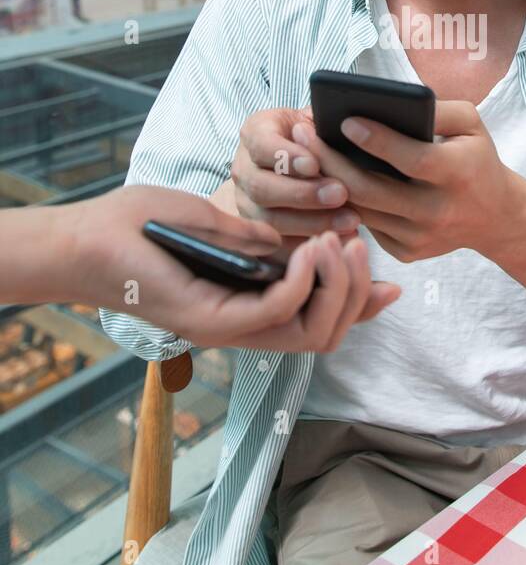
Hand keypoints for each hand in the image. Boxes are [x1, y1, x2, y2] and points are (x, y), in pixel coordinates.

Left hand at [60, 186, 400, 351]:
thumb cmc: (148, 228)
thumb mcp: (224, 228)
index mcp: (251, 305)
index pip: (319, 320)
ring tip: (341, 245)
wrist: (93, 236)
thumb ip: (265, 243)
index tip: (394, 287)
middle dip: (356, 295)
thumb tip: (312, 244)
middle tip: (361, 248)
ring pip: (310, 332)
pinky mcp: (211, 322)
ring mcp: (228, 329)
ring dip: (337, 290)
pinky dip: (304, 282)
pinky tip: (311, 248)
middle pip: (326, 335)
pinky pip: (276, 312)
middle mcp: (245, 326)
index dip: (360, 307)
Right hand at [230, 105, 359, 247]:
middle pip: (262, 187)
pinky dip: (309, 246)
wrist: (286, 165)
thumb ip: (322, 123)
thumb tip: (341, 121)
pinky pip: (277, 246)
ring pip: (270, 220)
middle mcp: (244, 169)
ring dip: (312, 223)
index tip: (315, 163)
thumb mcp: (313, 121)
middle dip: (304, 194)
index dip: (287, 156)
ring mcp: (245, 203)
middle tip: (340, 194)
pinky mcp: (257, 232)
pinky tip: (339, 241)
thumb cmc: (309, 138)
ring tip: (350, 221)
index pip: (262, 144)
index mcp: (255, 133)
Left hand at [291, 101, 515, 263]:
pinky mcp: (407, 252)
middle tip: (302, 132)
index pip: (412, 159)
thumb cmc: (476, 158)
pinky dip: (343, 202)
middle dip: (331, 160)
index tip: (344, 120)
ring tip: (303, 151)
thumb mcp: (471, 125)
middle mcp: (439, 211)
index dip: (377, 141)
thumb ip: (437, 109)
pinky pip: (366, 224)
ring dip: (327, 181)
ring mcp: (421, 238)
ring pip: (361, 209)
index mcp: (459, 174)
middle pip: (372, 189)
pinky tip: (323, 178)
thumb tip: (389, 100)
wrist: (495, 217)